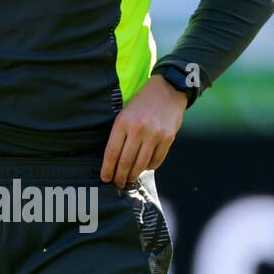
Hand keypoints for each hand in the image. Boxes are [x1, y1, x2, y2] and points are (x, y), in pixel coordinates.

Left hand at [100, 74, 186, 188]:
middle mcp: (138, 129)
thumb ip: (119, 134)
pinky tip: (144, 167)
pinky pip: (156, 160)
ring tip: (129, 178)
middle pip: (126, 162)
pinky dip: (149, 167)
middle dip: (120, 176)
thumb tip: (113, 160)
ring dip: (134, 175)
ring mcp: (155, 135)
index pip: (112, 153)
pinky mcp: (168, 138)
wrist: (168, 89)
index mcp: (123, 122)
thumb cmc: (142, 103)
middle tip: (117, 183)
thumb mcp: (125, 113)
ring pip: (141, 164)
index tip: (105, 178)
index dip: (107, 169)